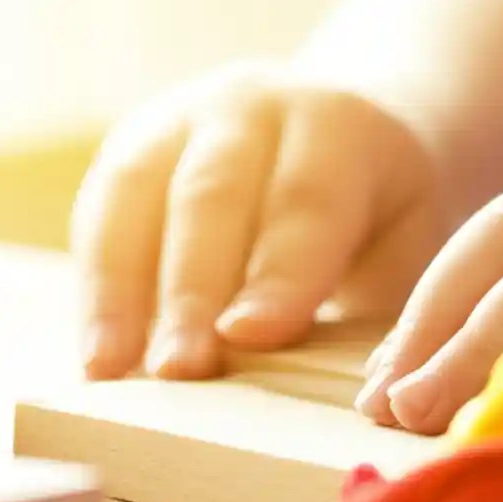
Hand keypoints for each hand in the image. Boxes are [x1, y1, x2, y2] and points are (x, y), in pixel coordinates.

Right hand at [72, 61, 443, 379]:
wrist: (342, 125)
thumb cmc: (379, 217)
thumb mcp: (408, 250)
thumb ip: (382, 312)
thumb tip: (366, 397)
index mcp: (339, 125)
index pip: (306, 201)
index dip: (278, 273)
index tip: (248, 337)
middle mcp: (254, 104)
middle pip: (212, 195)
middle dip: (189, 289)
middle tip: (177, 370)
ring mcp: (183, 116)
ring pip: (137, 192)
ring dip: (120, 287)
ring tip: (109, 367)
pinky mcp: (132, 145)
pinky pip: (100, 209)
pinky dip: (95, 283)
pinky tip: (96, 349)